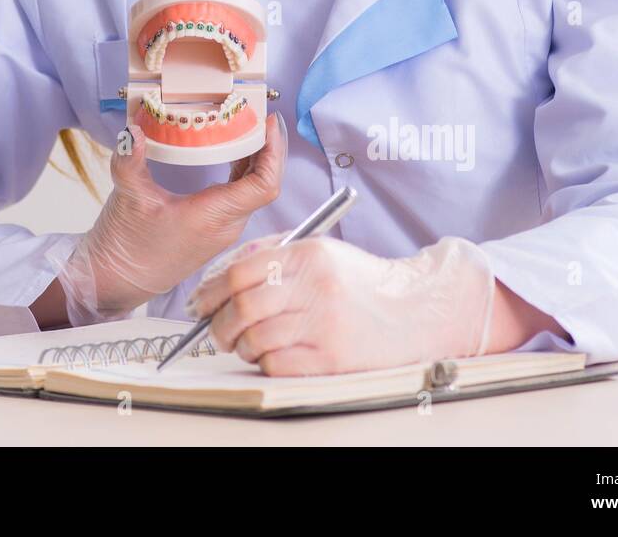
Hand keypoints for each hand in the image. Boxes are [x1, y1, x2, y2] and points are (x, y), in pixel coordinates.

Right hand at [58, 113, 286, 323]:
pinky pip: (240, 195)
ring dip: (257, 158)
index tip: (269, 123)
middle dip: (268, 148)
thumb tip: (133, 129)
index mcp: (212, 217)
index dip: (274, 153)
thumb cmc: (126, 246)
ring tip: (250, 125)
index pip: (264, 186)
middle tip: (260, 115)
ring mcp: (221, 228)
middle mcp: (225, 225)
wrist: (117, 280)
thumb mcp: (127, 197)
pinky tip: (233, 150)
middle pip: (264, 183)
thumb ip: (130, 160)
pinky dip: (243, 169)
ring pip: (254, 189)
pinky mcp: (213, 227)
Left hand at [184, 231, 494, 375]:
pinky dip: (263, 363)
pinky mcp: (333, 358)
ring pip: (256, 339)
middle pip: (243, 307)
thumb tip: (223, 274)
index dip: (212, 289)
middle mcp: (316, 287)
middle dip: (219, 323)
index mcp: (309, 255)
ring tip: (243, 344)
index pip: (242, 271)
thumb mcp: (321, 252)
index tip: (201, 302)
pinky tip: (269, 356)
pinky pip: (277, 364)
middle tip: (214, 330)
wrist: (416, 310)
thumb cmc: (361, 282)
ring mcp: (325, 324)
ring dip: (240, 346)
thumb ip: (275, 255)